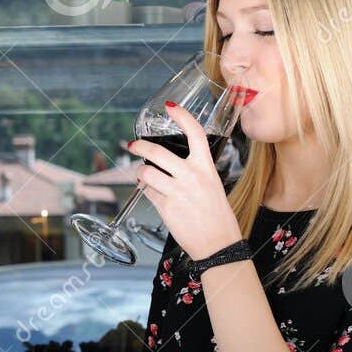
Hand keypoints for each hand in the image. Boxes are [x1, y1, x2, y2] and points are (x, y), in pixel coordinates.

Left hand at [128, 101, 243, 263]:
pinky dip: (145, 189)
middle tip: (133, 145)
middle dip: (139, 146)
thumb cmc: (216, 215)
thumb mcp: (211, 185)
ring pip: (146, 172)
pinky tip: (149, 190)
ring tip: (141, 173)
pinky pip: (147, 191)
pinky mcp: (165, 207)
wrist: (218, 244)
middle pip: (157, 152)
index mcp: (206, 167)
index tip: (170, 107)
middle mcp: (191, 176)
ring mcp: (177, 191)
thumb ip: (193, 171)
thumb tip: (167, 163)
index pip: (195, 133)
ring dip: (139, 172)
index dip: (181, 116)